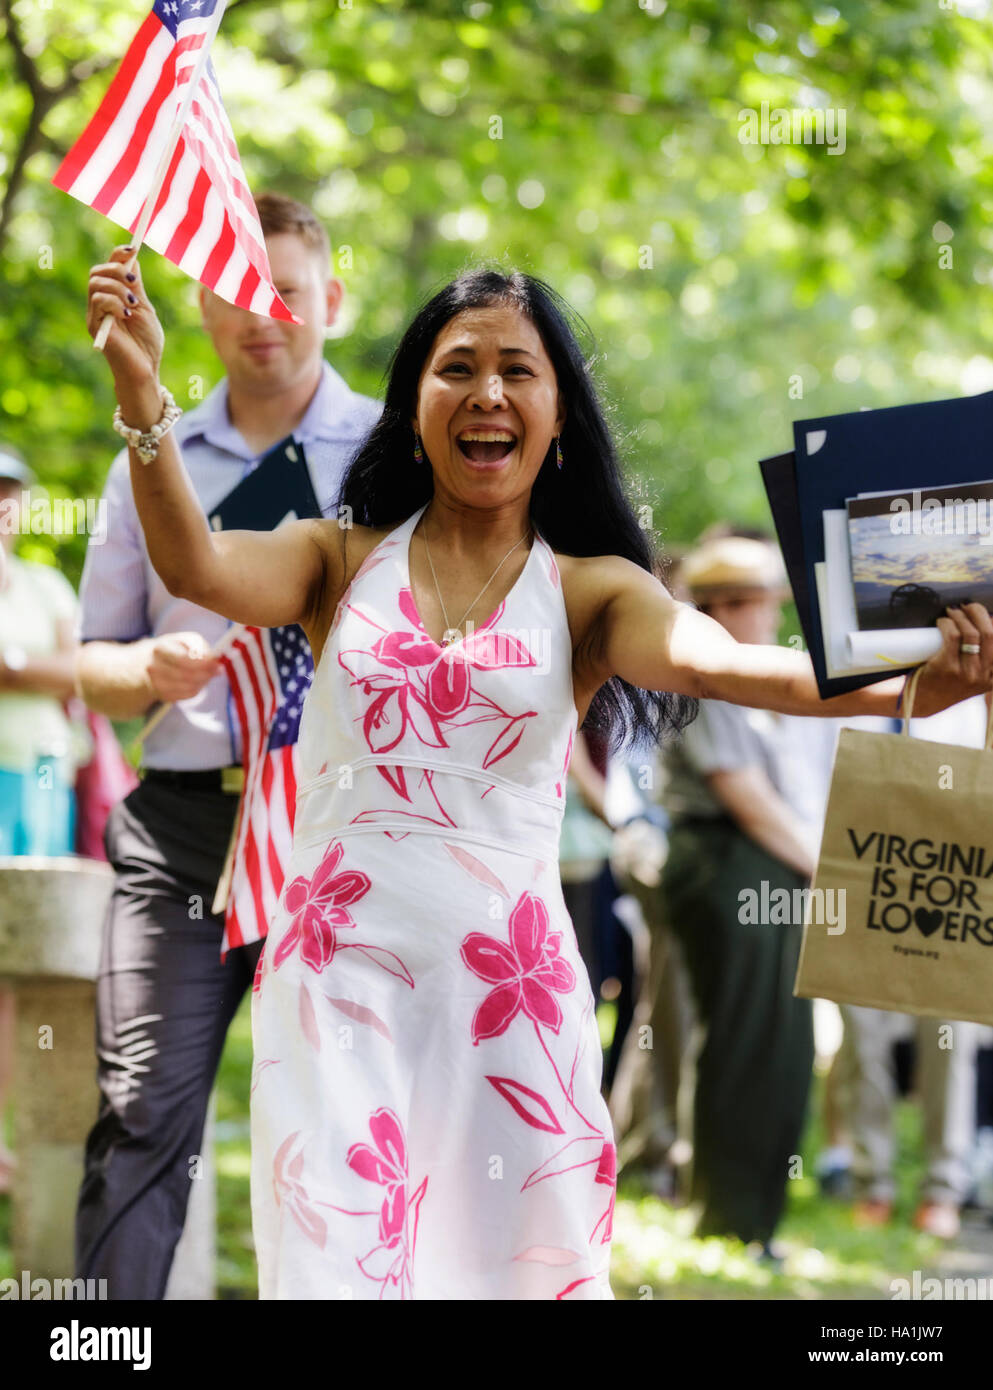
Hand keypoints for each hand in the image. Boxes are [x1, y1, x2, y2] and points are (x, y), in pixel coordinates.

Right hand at [86, 246, 164, 412]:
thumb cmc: (147, 344)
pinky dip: (114, 302)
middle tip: (133, 280)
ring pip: (96, 284)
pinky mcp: (94, 325)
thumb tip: (132, 259)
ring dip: (117, 288)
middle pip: (97, 272)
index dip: (118, 254)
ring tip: (133, 304)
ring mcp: (95, 314)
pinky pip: (98, 300)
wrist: (145, 370)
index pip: (108, 268)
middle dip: (116, 269)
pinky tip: (127, 315)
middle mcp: (100, 303)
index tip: (134, 247)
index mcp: (112, 297)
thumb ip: (135, 287)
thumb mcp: (144, 308)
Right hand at [145, 632, 220, 703]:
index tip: (216, 663)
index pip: (183, 659)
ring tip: (207, 674)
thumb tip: (214, 661)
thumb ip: (201, 647)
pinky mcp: (162, 695)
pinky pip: (187, 695)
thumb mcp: (188, 640)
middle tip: (217, 670)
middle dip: (207, 674)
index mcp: (160, 649)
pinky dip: (197, 689)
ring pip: (189, 687)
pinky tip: (198, 682)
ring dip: (203, 682)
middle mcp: (154, 667)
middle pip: (187, 676)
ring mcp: (156, 683)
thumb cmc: (176, 648)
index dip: (203, 663)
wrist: (151, 661)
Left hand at [911, 602, 992, 716]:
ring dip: (960, 616)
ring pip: (971, 633)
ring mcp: (966, 674)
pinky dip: (948, 623)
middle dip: (978, 612)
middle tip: (967, 606)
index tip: (986, 614)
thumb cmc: (946, 682)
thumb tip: (987, 622)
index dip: (992, 622)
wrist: (922, 702)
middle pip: (989, 633)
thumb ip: (983, 659)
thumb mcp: (973, 677)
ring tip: (952, 612)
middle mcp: (983, 676)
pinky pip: (953, 636)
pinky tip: (942, 622)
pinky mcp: (947, 668)